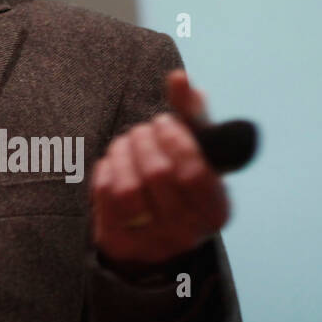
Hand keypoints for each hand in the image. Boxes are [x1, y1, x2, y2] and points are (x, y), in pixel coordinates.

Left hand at [90, 70, 229, 268]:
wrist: (151, 227)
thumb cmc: (177, 174)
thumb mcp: (193, 147)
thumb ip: (190, 112)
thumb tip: (179, 78)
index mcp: (216, 210)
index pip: (195, 171)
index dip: (174, 139)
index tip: (163, 122)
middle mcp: (189, 233)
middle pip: (158, 173)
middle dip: (143, 141)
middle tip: (140, 130)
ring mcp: (153, 242)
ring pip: (128, 187)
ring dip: (121, 154)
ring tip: (124, 143)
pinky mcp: (120, 243)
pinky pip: (104, 197)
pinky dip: (105, 170)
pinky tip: (112, 163)